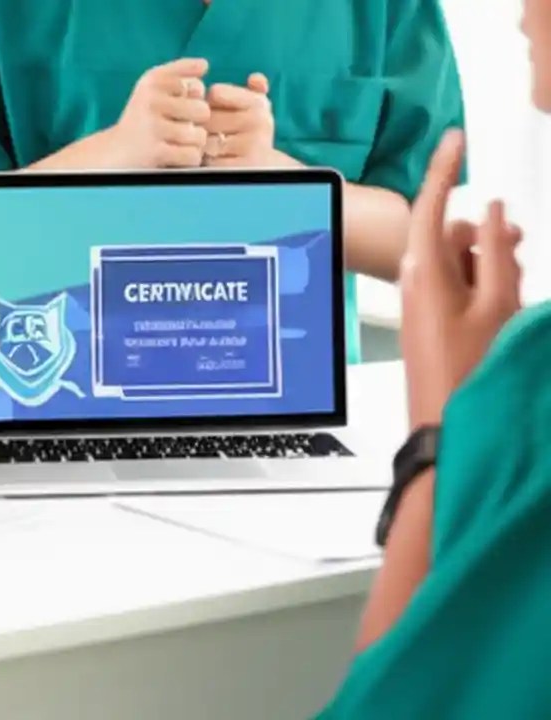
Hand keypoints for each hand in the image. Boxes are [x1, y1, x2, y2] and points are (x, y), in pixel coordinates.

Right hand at [102, 58, 210, 168]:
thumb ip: (178, 72)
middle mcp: (150, 100)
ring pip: (199, 135)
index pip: (196, 86)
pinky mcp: (155, 151)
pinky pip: (192, 155)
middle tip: (175, 128)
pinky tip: (172, 156)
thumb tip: (204, 65)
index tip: (172, 108)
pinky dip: (186, 160)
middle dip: (196, 124)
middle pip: (202, 111)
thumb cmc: (140, 119)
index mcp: (152, 81)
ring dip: (192, 144)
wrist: (111, 153)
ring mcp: (152, 126)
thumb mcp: (152, 88)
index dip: (191, 101)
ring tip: (173, 143)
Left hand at [204, 74, 296, 167]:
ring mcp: (251, 145)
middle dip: (203, 125)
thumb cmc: (252, 133)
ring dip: (202, 145)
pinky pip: (210, 161)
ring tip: (213, 146)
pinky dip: (208, 163)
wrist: (266, 166)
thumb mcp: (258, 108)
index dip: (208, 102)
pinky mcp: (241, 167)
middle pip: (207, 117)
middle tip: (210, 133)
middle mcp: (258, 122)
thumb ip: (255, 90)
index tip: (215, 111)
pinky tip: (216, 161)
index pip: (215, 93)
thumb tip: (256, 78)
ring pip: (206, 140)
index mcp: (259, 103)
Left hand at [399, 130, 522, 427]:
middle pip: (452, 233)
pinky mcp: (427, 317)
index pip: (430, 204)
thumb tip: (493, 210)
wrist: (445, 428)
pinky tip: (501, 312)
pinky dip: (482, 286)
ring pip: (460, 259)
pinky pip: (456, 285)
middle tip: (515, 255)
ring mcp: (419, 299)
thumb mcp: (499, 305)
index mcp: (425, 270)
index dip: (445, 167)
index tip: (456, 137)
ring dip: (490, 265)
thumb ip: (498, 253)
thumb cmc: (468, 373)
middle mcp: (415, 280)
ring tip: (509, 300)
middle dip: (487, 237)